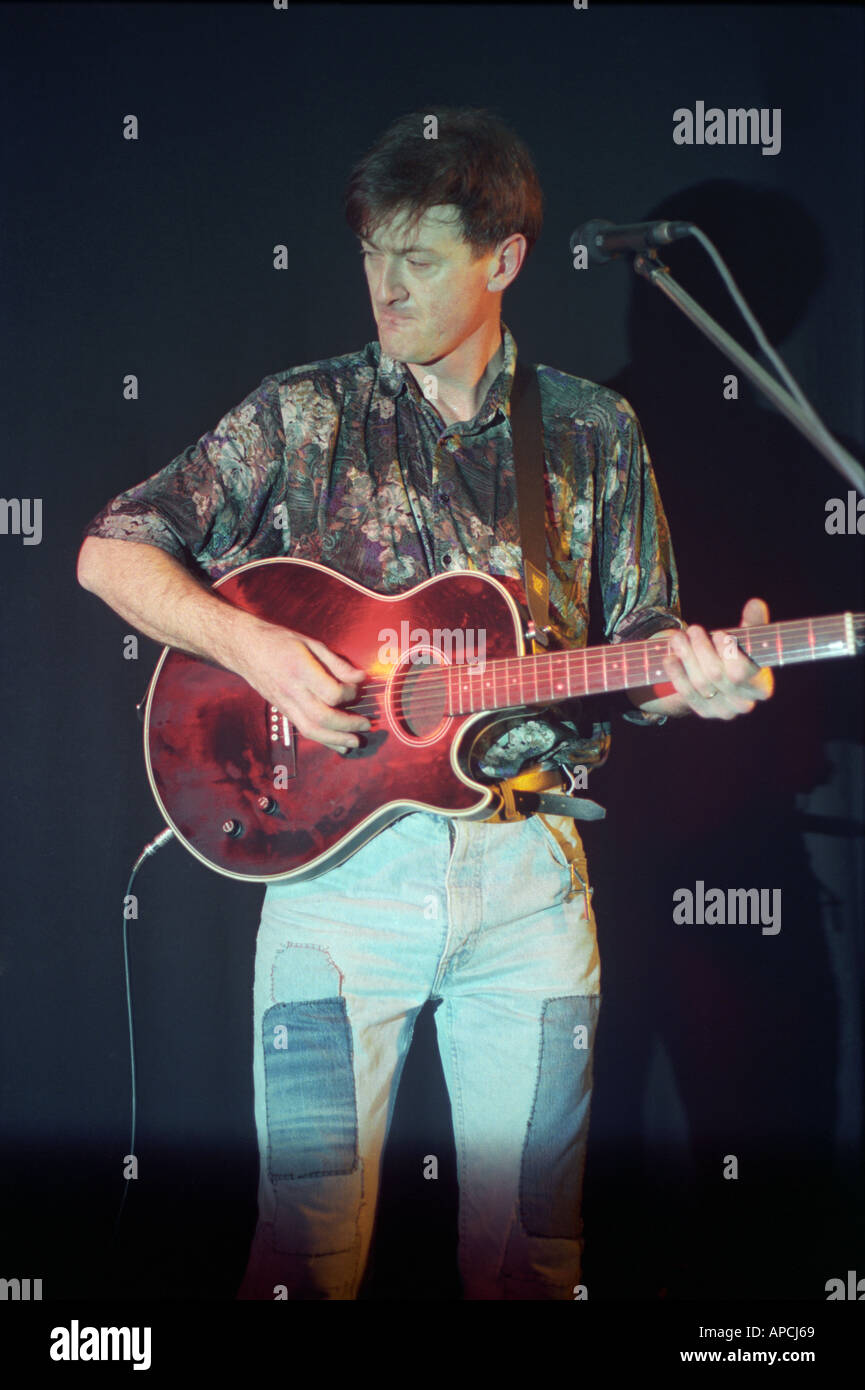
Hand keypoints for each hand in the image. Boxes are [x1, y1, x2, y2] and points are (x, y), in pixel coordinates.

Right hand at [236, 621, 370, 751]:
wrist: (245, 648)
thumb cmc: (278, 641)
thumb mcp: (310, 643)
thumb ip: (336, 663)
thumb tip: (359, 677)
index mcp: (300, 670)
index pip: (330, 692)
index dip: (349, 693)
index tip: (357, 687)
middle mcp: (291, 690)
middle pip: (322, 717)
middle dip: (347, 725)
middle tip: (366, 724)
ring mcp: (285, 703)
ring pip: (311, 730)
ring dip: (336, 740)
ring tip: (355, 742)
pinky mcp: (283, 710)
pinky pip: (304, 730)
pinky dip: (323, 740)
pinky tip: (338, 746)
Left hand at [659, 597, 774, 719]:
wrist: (722, 679)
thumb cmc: (738, 654)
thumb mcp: (747, 639)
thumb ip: (754, 623)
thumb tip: (755, 603)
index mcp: (761, 686)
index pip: (742, 673)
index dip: (728, 653)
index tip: (719, 633)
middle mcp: (744, 703)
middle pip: (717, 675)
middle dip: (702, 649)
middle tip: (693, 629)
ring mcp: (723, 711)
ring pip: (700, 683)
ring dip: (686, 656)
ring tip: (678, 637)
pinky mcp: (705, 713)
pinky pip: (687, 694)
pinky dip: (676, 675)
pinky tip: (670, 659)